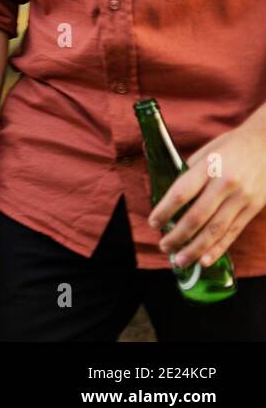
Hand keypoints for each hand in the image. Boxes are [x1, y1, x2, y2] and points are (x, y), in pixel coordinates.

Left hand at [148, 114, 265, 268]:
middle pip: (197, 216)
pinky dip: (219, 248)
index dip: (165, 210)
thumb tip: (170, 198)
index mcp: (209, 166)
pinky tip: (205, 260)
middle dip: (178, 235)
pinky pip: (234, 232)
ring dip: (195, 248)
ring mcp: (242, 198)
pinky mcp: (253, 208)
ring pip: (216, 229)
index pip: (182, 192)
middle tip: (163, 246)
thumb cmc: (230, 146)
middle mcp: (226, 184)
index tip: (153, 222)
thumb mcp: (206, 152)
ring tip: (180, 260)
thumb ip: (190, 174)